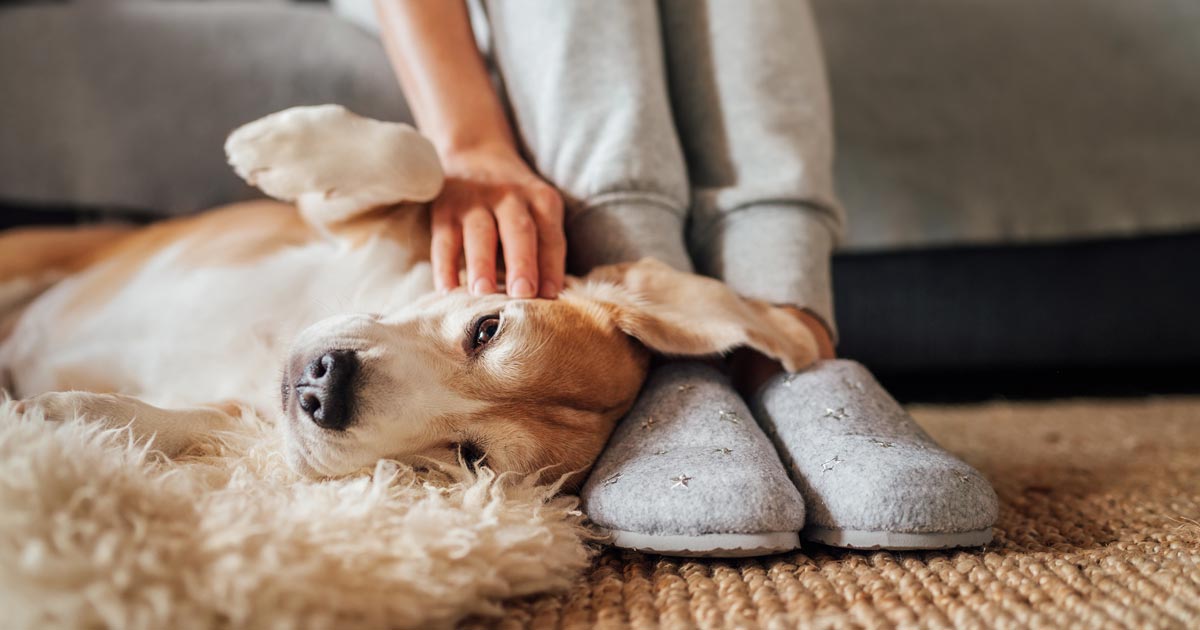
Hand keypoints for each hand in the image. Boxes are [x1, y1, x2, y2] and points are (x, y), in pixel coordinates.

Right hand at [431, 144, 565, 297]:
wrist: (475, 154)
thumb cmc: (515, 202)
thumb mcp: (537, 210)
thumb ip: (543, 247)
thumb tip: (546, 296)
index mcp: (542, 200)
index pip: (551, 237)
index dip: (552, 267)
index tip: (550, 296)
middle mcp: (510, 197)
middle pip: (518, 230)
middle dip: (522, 262)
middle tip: (522, 293)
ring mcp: (475, 201)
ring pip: (479, 234)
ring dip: (481, 264)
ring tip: (482, 293)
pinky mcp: (444, 208)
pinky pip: (444, 240)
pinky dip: (444, 266)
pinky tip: (447, 290)